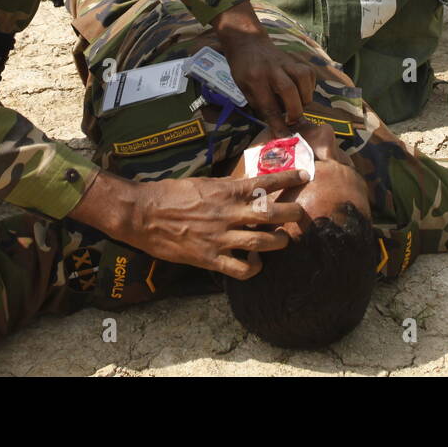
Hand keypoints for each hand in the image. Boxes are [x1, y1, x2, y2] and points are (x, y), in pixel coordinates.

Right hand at [73, 169, 309, 278]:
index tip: (305, 177)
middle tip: (300, 215)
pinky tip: (255, 265)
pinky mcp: (209, 258)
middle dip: (292, 214)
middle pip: (272, 214)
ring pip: (262, 243)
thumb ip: (228, 187)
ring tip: (282, 240)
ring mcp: (220, 237)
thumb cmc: (171, 194)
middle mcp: (228, 213)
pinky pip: (240, 269)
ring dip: (278, 242)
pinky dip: (253, 269)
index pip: (266, 182)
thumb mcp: (203, 183)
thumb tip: (248, 184)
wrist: (142, 213)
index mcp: (226, 191)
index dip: (289, 180)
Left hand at [213, 1, 316, 131]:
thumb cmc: (243, 69)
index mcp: (254, 79)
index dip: (278, 123)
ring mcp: (285, 62)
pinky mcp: (295, 59)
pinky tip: (302, 92)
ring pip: (302, 78)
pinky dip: (309, 87)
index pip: (268, 105)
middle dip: (294, 111)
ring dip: (304, 97)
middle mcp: (271, 69)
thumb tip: (276, 125)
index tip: (285, 136)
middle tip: (293, 121)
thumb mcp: (243, 88)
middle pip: (289, 90)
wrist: (248, 42)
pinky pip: (309, 74)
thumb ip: (259, 105)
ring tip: (298, 105)